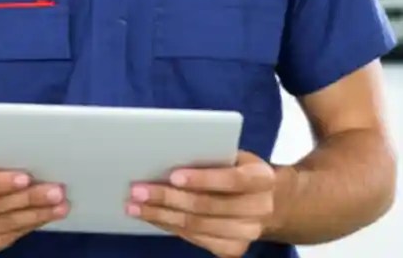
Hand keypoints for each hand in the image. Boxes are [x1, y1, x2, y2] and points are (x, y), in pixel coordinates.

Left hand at [126, 151, 277, 256]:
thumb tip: (166, 154)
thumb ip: (212, 155)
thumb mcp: (235, 156)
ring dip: (161, 216)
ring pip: (196, 226)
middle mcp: (259, 208)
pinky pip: (195, 239)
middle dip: (168, 198)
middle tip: (138, 190)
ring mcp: (247, 233)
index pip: (232, 179)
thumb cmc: (239, 171)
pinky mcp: (233, 249)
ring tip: (135, 206)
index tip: (173, 175)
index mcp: (262, 178)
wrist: (268, 203)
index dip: (202, 178)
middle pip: (207, 206)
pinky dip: (169, 227)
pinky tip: (151, 217)